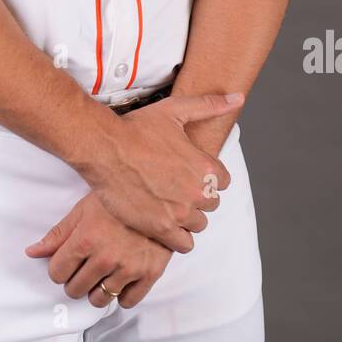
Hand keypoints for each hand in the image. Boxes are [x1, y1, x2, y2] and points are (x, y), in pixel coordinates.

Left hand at [24, 190, 173, 308]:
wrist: (159, 194)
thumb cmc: (117, 199)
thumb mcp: (83, 210)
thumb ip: (58, 234)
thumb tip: (32, 253)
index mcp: (86, 239)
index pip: (56, 273)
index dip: (58, 268)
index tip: (66, 262)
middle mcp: (106, 258)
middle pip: (75, 289)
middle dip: (75, 280)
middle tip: (84, 266)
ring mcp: (129, 268)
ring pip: (99, 300)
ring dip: (96, 290)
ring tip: (101, 274)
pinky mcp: (150, 274)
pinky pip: (128, 301)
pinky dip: (122, 294)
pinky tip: (121, 278)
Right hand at [83, 91, 241, 253]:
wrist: (104, 148)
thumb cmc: (136, 129)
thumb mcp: (175, 111)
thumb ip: (210, 106)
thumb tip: (237, 97)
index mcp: (205, 166)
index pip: (224, 181)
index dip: (207, 176)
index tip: (190, 173)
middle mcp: (196, 192)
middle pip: (211, 204)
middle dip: (197, 197)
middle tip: (175, 187)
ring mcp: (179, 212)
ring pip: (198, 224)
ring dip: (187, 217)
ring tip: (167, 204)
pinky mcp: (160, 228)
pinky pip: (184, 244)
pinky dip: (177, 237)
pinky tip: (164, 223)